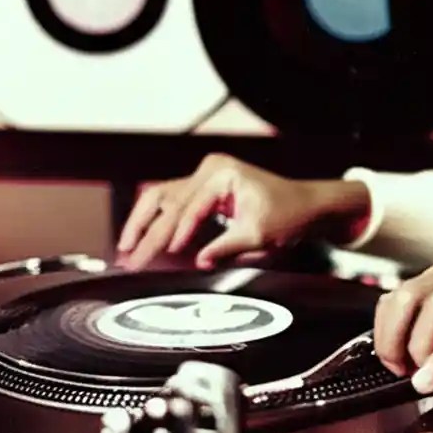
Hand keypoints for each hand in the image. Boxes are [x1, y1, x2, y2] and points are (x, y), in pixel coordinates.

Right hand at [115, 154, 369, 270]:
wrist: (306, 205)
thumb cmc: (288, 214)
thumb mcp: (259, 235)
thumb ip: (227, 247)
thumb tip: (200, 262)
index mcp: (222, 174)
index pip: (190, 207)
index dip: (176, 232)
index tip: (162, 254)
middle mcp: (209, 170)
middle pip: (167, 200)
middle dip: (147, 231)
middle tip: (130, 258)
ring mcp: (204, 177)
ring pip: (161, 197)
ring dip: (141, 222)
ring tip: (126, 248)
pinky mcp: (203, 188)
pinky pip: (171, 202)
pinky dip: (155, 219)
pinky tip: (139, 239)